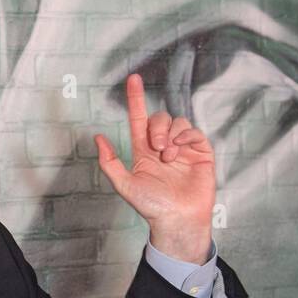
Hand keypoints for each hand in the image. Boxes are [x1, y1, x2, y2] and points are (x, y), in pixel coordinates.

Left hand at [95, 74, 215, 263]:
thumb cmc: (151, 206)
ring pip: (177, 122)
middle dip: (156, 127)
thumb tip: (98, 138)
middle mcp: (163, 146)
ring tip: (168, 156)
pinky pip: (194, 132)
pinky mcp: (200, 153)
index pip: (139, 118)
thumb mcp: (125, 184)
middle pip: (159, 118)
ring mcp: (182, 148)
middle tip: (156, 147)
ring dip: (171, 135)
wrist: (177, 219)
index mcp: (144, 151)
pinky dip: (186, 136)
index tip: (133, 79)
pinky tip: (180, 150)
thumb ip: (110, 162)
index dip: (136, 98)